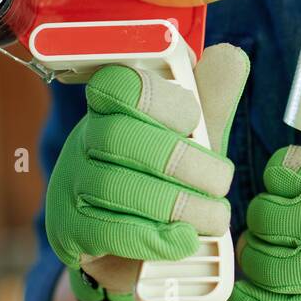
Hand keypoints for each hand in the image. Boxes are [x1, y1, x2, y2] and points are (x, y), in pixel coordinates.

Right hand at [46, 44, 248, 300]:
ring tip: (214, 217)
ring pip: (116, 185)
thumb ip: (212, 100)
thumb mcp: (193, 137)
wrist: (133, 244)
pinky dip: (155, 237)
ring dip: (179, 204)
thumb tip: (230, 57)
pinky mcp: (70, 231)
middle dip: (184, 162)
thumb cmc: (166, 177)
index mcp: (113, 106)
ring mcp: (71, 185)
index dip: (161, 100)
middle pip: (119, 136)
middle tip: (221, 183)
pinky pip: (108, 230)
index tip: (193, 121)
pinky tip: (184, 239)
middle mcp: (85, 139)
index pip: (120, 84)